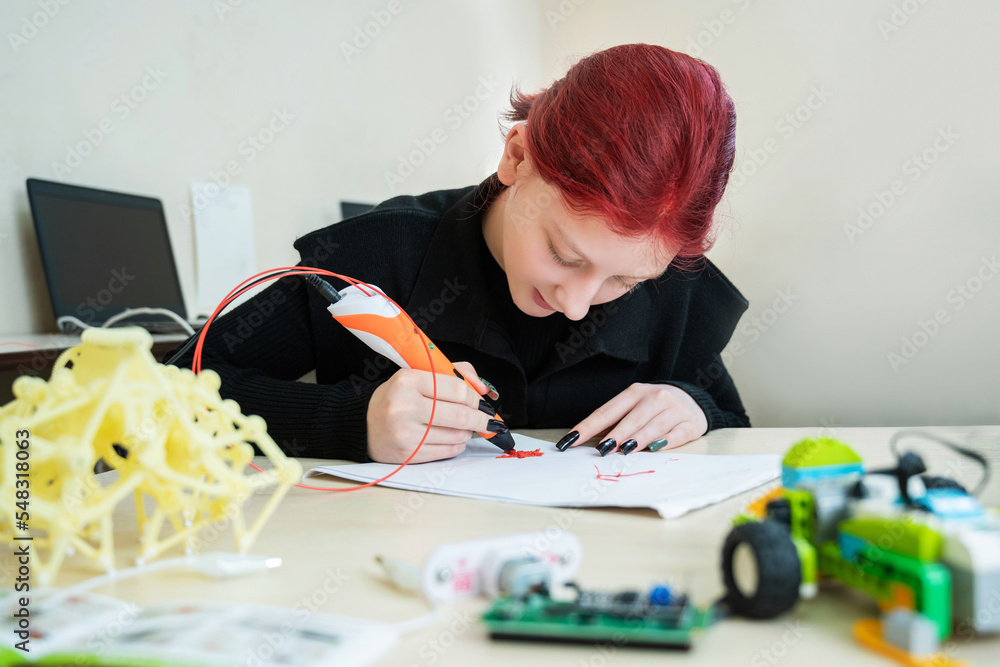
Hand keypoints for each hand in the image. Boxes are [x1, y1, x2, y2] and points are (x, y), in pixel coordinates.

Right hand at [367, 361, 499, 463]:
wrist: (364, 424)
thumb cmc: (397, 398)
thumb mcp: (419, 375)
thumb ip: (454, 374)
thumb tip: (484, 389)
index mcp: (408, 381)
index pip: (457, 389)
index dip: (476, 397)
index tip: (482, 402)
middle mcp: (405, 407)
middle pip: (460, 415)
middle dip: (481, 419)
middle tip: (488, 420)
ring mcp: (405, 433)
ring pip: (455, 435)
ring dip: (467, 432)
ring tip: (465, 427)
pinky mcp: (407, 454)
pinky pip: (446, 451)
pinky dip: (457, 445)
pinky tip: (454, 439)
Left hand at [559, 383, 707, 454]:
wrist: (692, 399)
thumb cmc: (654, 406)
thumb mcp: (633, 406)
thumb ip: (613, 421)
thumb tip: (585, 439)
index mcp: (635, 392)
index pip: (607, 411)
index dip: (588, 426)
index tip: (571, 441)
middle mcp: (655, 397)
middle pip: (632, 418)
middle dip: (616, 434)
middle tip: (602, 449)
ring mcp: (674, 410)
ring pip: (653, 426)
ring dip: (638, 439)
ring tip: (624, 451)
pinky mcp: (690, 423)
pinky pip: (676, 435)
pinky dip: (665, 442)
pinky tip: (654, 449)